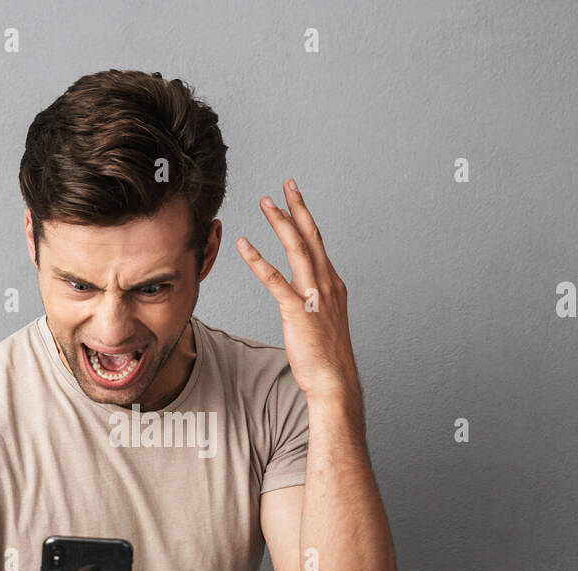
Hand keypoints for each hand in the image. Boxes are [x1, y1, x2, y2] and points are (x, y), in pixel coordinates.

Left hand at [236, 178, 361, 403]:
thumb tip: (307, 298)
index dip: (306, 219)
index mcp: (332, 285)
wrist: (334, 379)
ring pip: (297, 249)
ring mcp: (314, 295)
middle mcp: (327, 284)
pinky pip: (274, 279)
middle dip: (298, 208)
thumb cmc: (327, 357)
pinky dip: (257, 259)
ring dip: (281, 222)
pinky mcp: (298, 310)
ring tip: (266, 202)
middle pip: (311, 237)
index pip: (318, 244)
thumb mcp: (324, 322)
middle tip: (286, 184)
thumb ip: (315, 303)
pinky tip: (244, 244)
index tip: (296, 198)